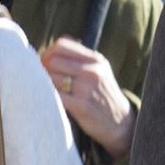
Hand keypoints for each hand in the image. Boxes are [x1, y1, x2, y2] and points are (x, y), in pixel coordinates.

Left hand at [35, 39, 135, 155]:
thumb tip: (58, 43)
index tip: (44, 61)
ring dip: (46, 83)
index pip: (62, 45)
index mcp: (96, 60)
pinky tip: (51, 99)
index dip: (48, 52)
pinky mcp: (81, 106)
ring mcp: (86, 89)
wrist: (120, 122)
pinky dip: (49, 95)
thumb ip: (80, 55)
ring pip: (52, 78)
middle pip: (54, 61)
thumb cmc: (103, 93)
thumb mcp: (99, 69)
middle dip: (45, 69)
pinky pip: (54, 95)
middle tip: (43, 77)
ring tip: (50, 89)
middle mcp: (92, 71)